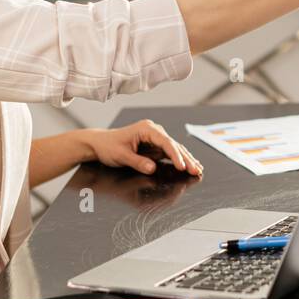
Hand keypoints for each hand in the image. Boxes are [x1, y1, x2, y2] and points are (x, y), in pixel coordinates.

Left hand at [86, 119, 202, 175]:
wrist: (100, 143)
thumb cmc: (108, 147)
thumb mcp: (120, 156)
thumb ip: (137, 162)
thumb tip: (153, 169)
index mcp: (146, 129)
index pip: (165, 142)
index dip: (175, 155)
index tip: (182, 166)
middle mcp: (154, 131)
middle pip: (174, 145)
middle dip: (186, 158)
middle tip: (196, 170)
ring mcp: (155, 138)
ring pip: (175, 148)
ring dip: (186, 159)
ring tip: (198, 169)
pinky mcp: (155, 146)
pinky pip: (170, 152)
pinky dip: (180, 159)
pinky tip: (189, 165)